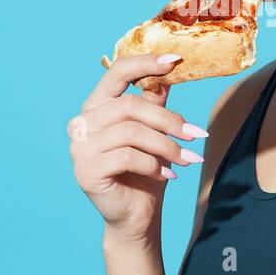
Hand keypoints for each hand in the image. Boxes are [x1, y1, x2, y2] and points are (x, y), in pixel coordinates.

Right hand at [67, 53, 206, 245]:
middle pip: (130, 105)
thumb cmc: (145, 170)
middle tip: (195, 135)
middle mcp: (82, 123)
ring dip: (166, 145)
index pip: (116, 72)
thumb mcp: (155, 131)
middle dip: (169, 120)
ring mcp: (80, 147)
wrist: (136, 215)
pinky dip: (153, 165)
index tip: (175, 59)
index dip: (145, 63)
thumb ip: (155, 101)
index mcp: (96, 106)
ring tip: (187, 159)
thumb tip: (169, 70)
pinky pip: (127, 157)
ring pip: (131, 131)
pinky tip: (167, 175)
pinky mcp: (86, 171)